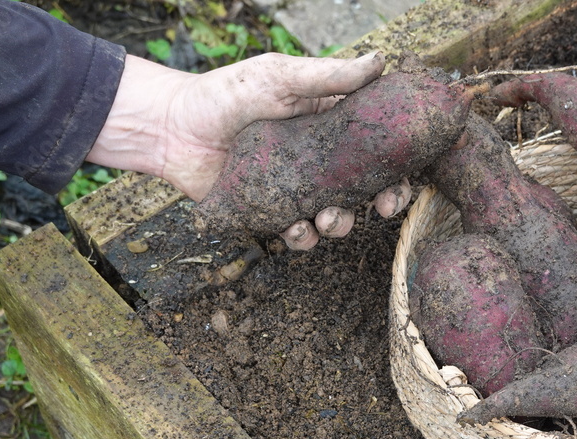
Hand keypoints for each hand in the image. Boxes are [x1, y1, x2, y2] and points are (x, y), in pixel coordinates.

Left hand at [86, 51, 412, 249]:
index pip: (378, 150)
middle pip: (367, 189)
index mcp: (331, 127)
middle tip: (380, 208)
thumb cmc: (225, 94)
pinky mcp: (272, 213)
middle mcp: (320, 162)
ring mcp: (297, 190)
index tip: (404, 179)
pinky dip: (302, 238)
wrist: (172, 128)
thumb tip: (381, 61)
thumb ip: (330, 76)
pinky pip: (298, 235)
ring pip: (336, 217)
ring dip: (339, 225)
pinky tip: (294, 229)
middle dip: (381, 203)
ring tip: (325, 220)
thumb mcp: (280, 77)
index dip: (399, 168)